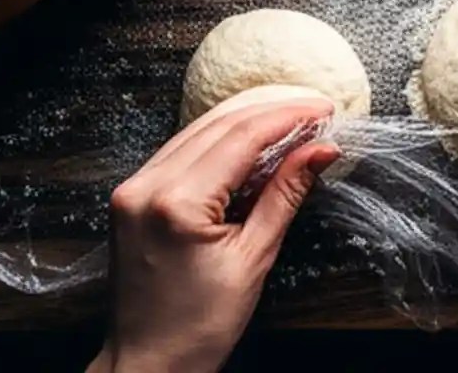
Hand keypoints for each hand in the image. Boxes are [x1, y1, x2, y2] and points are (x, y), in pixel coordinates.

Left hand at [88, 92, 338, 372]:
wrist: (147, 364)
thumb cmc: (199, 326)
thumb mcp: (254, 258)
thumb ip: (286, 195)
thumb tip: (322, 150)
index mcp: (176, 203)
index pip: (241, 137)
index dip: (288, 117)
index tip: (324, 110)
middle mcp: (146, 185)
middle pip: (219, 124)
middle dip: (271, 111)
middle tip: (316, 112)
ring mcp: (134, 187)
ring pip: (199, 131)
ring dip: (248, 121)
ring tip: (294, 123)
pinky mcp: (133, 194)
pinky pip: (183, 151)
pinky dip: (222, 141)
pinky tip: (254, 145)